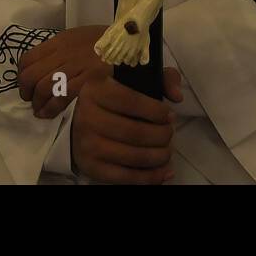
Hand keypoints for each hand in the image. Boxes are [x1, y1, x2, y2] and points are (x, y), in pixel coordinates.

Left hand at [18, 25, 109, 118]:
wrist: (128, 42)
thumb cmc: (103, 41)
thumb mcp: (77, 37)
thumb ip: (59, 50)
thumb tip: (42, 69)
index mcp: (60, 41)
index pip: (27, 58)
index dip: (21, 75)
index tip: (26, 84)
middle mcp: (63, 53)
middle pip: (31, 75)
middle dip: (26, 91)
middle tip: (30, 99)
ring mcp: (74, 68)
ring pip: (43, 88)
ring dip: (37, 103)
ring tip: (39, 109)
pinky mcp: (86, 82)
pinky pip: (60, 98)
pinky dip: (50, 109)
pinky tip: (48, 114)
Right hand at [70, 69, 181, 184]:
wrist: (77, 123)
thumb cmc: (112, 99)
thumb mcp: (132, 79)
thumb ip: (162, 78)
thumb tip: (177, 96)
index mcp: (97, 90)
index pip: (132, 101)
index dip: (157, 111)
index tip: (170, 115)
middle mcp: (88, 117)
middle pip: (135, 133)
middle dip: (161, 136)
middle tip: (169, 134)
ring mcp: (88, 144)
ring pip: (133, 157)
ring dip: (159, 157)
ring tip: (167, 151)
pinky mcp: (91, 167)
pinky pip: (125, 177)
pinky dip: (149, 177)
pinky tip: (164, 172)